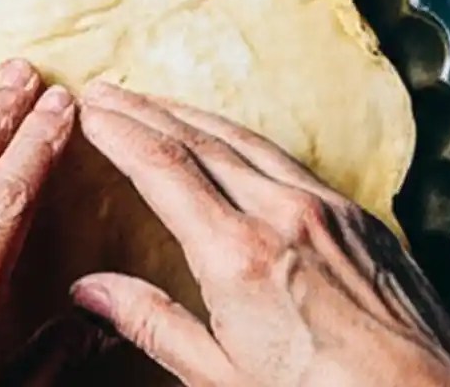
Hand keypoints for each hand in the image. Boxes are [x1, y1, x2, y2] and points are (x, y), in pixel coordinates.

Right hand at [75, 82, 449, 386]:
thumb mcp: (223, 379)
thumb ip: (153, 324)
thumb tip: (89, 291)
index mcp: (239, 255)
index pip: (163, 169)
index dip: (119, 133)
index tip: (89, 111)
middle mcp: (283, 215)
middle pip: (199, 140)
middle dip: (146, 110)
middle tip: (107, 92)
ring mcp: (328, 209)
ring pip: (246, 141)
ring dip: (193, 115)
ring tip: (156, 102)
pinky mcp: (361, 217)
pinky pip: (289, 159)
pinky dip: (245, 139)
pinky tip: (231, 140)